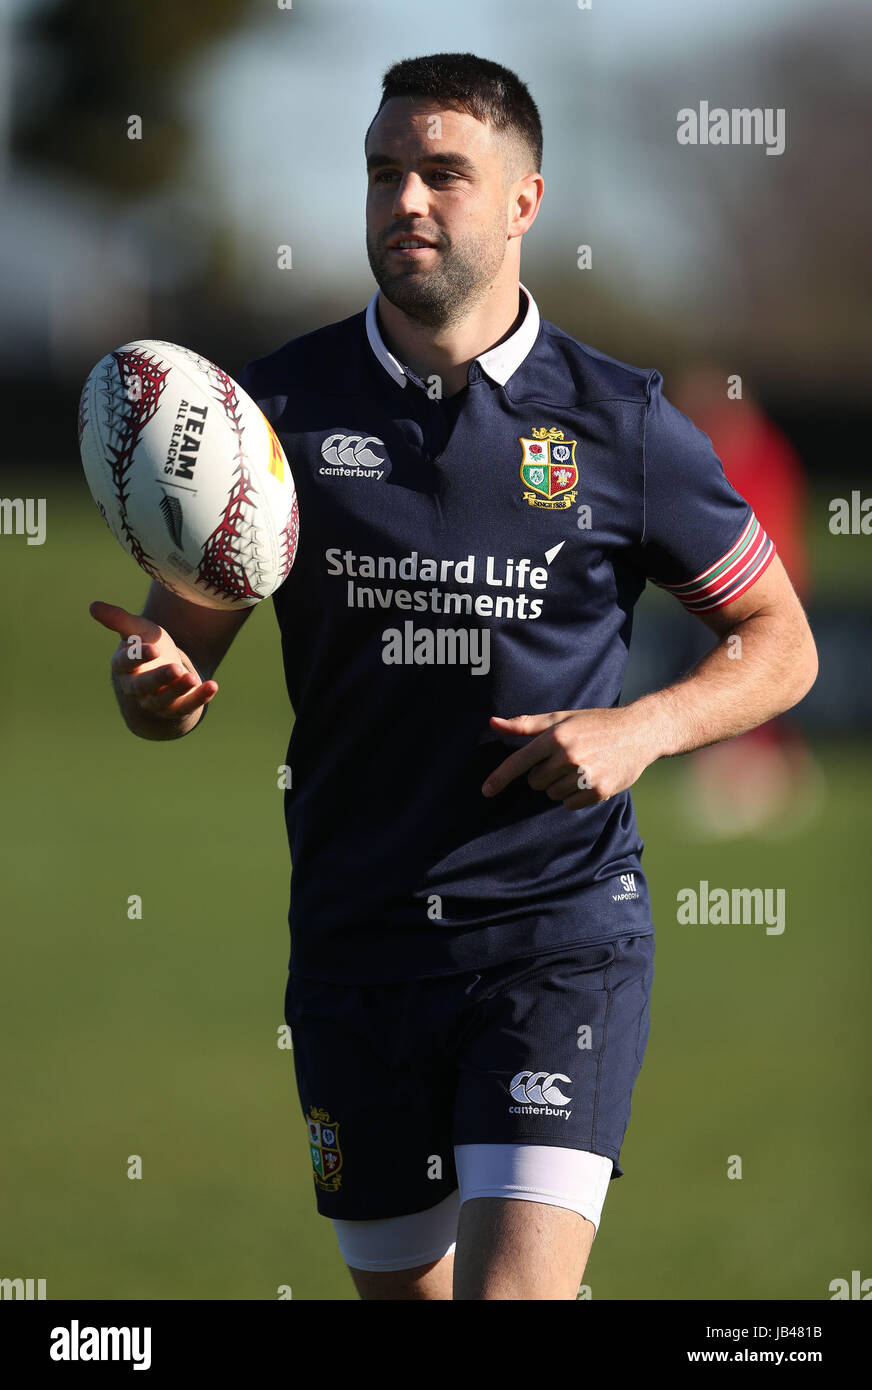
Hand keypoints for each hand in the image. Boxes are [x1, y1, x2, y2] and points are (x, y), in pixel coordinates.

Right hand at [90, 600, 216, 724]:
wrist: (164, 673)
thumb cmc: (148, 647)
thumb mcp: (137, 630)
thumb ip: (119, 620)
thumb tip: (93, 605)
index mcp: (124, 667)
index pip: (125, 664)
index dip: (138, 657)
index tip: (153, 648)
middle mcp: (137, 687)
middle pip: (144, 686)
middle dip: (159, 678)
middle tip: (176, 668)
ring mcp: (156, 700)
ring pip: (164, 699)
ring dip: (178, 690)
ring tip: (192, 677)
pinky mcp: (177, 708)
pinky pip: (187, 706)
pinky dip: (200, 698)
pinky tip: (212, 686)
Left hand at [480, 706, 657, 809]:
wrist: (639, 731)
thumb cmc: (595, 723)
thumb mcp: (561, 718)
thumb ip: (526, 724)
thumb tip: (492, 723)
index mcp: (556, 737)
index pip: (520, 761)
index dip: (500, 778)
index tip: (486, 791)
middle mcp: (568, 756)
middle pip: (535, 781)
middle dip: (543, 773)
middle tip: (564, 759)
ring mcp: (584, 776)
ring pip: (552, 794)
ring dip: (559, 785)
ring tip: (580, 767)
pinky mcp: (599, 791)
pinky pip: (569, 804)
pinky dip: (574, 796)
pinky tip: (588, 779)